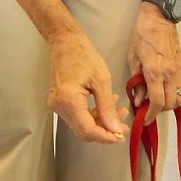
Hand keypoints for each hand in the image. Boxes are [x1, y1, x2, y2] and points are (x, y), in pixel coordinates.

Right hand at [48, 28, 126, 143]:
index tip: (120, 136)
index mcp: (68, 100)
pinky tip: (105, 106)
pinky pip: (77, 115)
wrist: (65, 42)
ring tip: (118, 112)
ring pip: (81, 124)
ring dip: (100, 122)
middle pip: (83, 130)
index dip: (105, 137)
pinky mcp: (59, 102)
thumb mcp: (102, 80)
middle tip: (123, 126)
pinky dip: (92, 115)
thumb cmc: (83, 54)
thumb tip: (115, 129)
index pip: (87, 130)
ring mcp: (56, 104)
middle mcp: (59, 106)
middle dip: (104, 131)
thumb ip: (108, 107)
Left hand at [127, 7, 180, 122]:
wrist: (159, 17)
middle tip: (147, 110)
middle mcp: (170, 74)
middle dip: (158, 111)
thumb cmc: (142, 35)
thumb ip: (136, 82)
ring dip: (169, 104)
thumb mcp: (133, 58)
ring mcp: (179, 70)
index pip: (157, 102)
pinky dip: (177, 95)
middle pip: (169, 103)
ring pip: (180, 98)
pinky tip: (167, 92)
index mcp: (155, 72)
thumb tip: (139, 100)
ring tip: (157, 101)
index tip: (144, 119)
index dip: (150, 115)